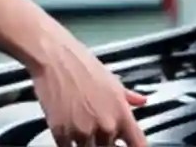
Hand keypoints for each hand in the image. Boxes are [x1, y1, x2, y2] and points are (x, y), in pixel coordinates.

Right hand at [29, 33, 148, 146]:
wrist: (54, 57)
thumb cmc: (81, 64)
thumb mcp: (112, 79)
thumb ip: (129, 96)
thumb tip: (141, 101)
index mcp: (121, 113)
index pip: (138, 145)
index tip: (127, 146)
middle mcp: (105, 125)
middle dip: (105, 143)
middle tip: (96, 132)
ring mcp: (83, 131)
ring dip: (85, 143)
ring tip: (80, 127)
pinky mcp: (61, 133)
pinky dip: (67, 143)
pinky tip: (67, 131)